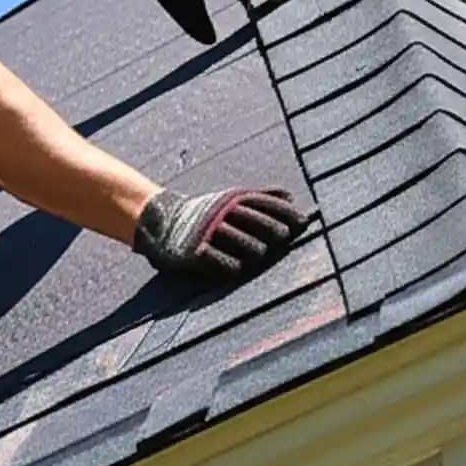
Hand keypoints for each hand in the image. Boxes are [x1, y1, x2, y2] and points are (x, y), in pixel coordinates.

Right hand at [134, 187, 309, 277]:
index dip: (287, 213)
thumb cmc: (206, 214)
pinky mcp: (196, 252)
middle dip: (274, 230)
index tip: (304, 223)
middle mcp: (222, 213)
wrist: (161, 222)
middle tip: (285, 237)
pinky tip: (239, 268)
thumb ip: (260, 198)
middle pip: (256, 221)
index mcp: (233, 200)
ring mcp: (209, 232)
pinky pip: (220, 261)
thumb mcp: (231, 199)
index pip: (265, 203)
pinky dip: (232, 265)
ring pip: (242, 241)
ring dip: (256, 249)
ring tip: (261, 253)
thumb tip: (291, 197)